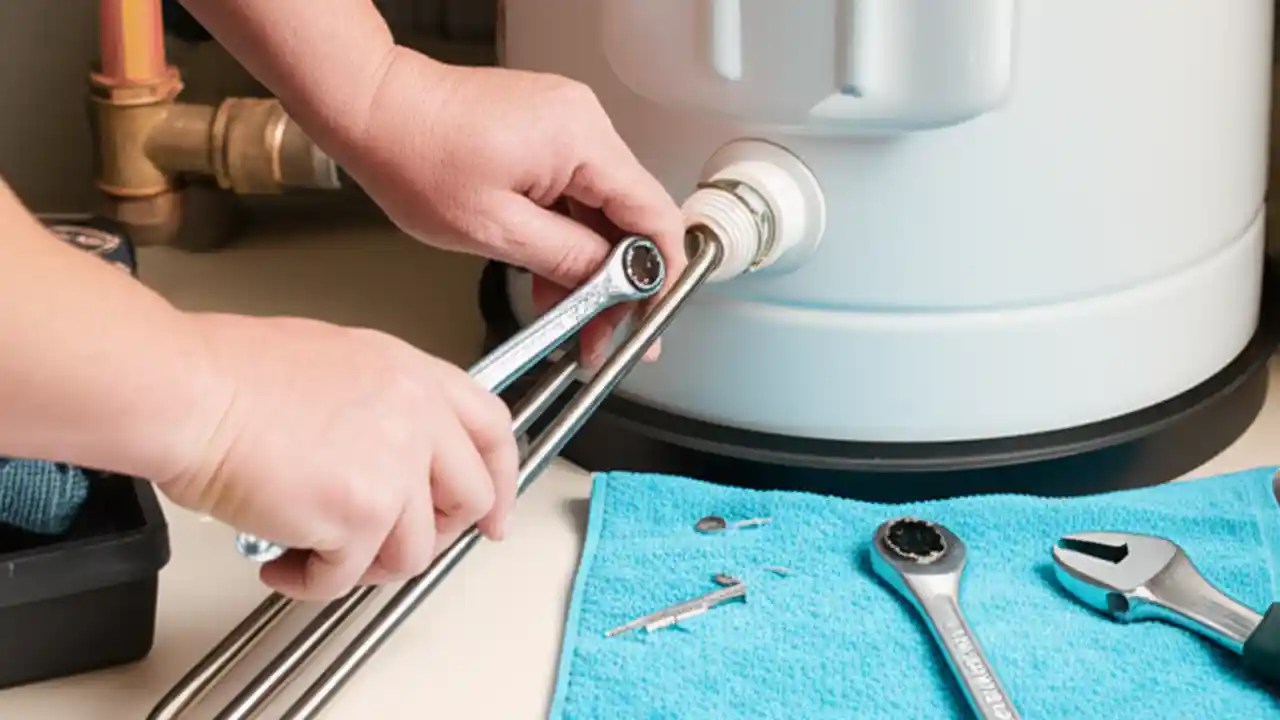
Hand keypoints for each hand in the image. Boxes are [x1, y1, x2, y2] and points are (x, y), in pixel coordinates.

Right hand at [158, 313, 517, 599]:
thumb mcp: (337, 360)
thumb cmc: (232, 370)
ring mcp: (394, 471)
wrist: (189, 391)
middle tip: (390, 546)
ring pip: (413, 552)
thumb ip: (383, 404)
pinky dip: (313, 582)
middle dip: (434, 534)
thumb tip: (388, 452)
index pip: (492, 429)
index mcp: (414, 376)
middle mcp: (417, 420)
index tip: (494, 513)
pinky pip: (348, 577)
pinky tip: (283, 563)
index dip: (500, 478)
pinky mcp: (357, 517)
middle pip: (469, 500)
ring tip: (318, 551)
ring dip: (366, 565)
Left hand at [340, 49, 687, 367]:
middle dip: (618, 281)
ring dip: (589, 265)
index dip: (659, 273)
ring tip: (570, 316)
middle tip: (603, 332)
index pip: (652, 214)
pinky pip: (574, 193)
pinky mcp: (545, 133)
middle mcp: (582, 123)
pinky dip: (567, 237)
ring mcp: (564, 125)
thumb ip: (565, 257)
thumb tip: (611, 282)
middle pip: (629, 216)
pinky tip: (551, 276)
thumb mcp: (494, 228)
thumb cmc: (414, 154)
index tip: (649, 317)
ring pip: (600, 210)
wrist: (371, 109)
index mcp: (579, 139)